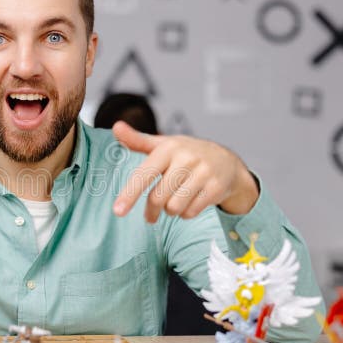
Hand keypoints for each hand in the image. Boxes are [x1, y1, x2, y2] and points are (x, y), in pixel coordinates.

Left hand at [111, 121, 257, 222]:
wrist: (226, 161)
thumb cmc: (186, 154)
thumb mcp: (162, 145)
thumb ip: (137, 140)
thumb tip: (115, 127)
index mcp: (168, 148)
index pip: (144, 174)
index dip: (129, 194)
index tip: (118, 211)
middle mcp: (186, 158)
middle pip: (158, 198)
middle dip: (151, 211)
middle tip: (150, 216)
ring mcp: (203, 172)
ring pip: (174, 208)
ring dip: (171, 211)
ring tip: (175, 202)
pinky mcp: (216, 187)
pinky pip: (191, 212)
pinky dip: (186, 213)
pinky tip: (191, 203)